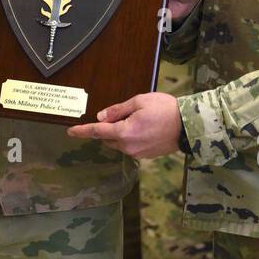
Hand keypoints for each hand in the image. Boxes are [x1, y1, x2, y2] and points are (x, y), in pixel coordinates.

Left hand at [66, 92, 181, 158]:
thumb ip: (117, 110)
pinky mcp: (145, 156)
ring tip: (137, 119)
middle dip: (107, 128)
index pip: (97, 132)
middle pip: (107, 138)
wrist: (188, 126)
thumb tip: (100, 117)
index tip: (70, 132)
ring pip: (119, 143)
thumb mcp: (139, 102)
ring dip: (119, 133)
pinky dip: (130, 138)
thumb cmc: (165, 109)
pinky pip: (130, 147)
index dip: (82, 131)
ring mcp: (137, 153)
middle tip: (122, 113)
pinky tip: (143, 128)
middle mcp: (128, 146)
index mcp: (124, 132)